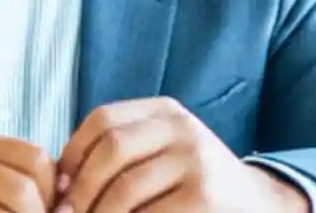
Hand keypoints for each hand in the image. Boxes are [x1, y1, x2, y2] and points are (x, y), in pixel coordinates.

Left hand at [54, 97, 309, 212]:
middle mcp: (183, 128)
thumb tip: (58, 181)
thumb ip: (121, 155)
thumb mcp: (163, 153)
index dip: (73, 154)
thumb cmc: (193, 185)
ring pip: (125, 189)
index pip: (103, 120)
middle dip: (81, 190)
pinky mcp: (204, 197)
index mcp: (167, 112)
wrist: (256, 206)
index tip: (60, 188)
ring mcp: (197, 162)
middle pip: (111, 150)